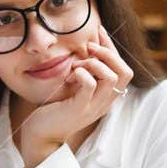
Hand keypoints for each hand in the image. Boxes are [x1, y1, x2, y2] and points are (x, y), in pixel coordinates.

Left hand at [17, 28, 133, 167]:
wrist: (40, 135)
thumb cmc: (55, 108)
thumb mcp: (75, 88)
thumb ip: (85, 72)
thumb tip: (89, 46)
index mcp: (106, 97)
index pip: (124, 70)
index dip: (112, 48)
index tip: (98, 32)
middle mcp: (104, 103)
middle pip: (125, 72)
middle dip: (108, 53)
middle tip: (88, 47)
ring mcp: (93, 107)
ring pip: (111, 77)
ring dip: (94, 63)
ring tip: (76, 65)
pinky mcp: (78, 109)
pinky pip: (89, 85)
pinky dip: (81, 73)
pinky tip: (70, 75)